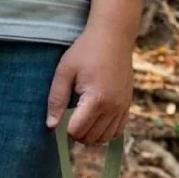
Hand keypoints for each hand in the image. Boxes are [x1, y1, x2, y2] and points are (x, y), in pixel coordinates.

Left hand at [46, 25, 133, 144]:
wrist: (114, 38)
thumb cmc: (86, 51)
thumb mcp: (65, 71)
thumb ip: (56, 99)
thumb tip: (50, 125)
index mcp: (96, 100)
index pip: (78, 130)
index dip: (65, 129)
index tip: (60, 119)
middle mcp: (112, 108)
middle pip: (91, 138)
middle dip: (77, 135)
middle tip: (69, 121)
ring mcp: (122, 109)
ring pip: (105, 138)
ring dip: (91, 137)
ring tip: (81, 124)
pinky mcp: (127, 107)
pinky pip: (117, 131)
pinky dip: (106, 134)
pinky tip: (96, 125)